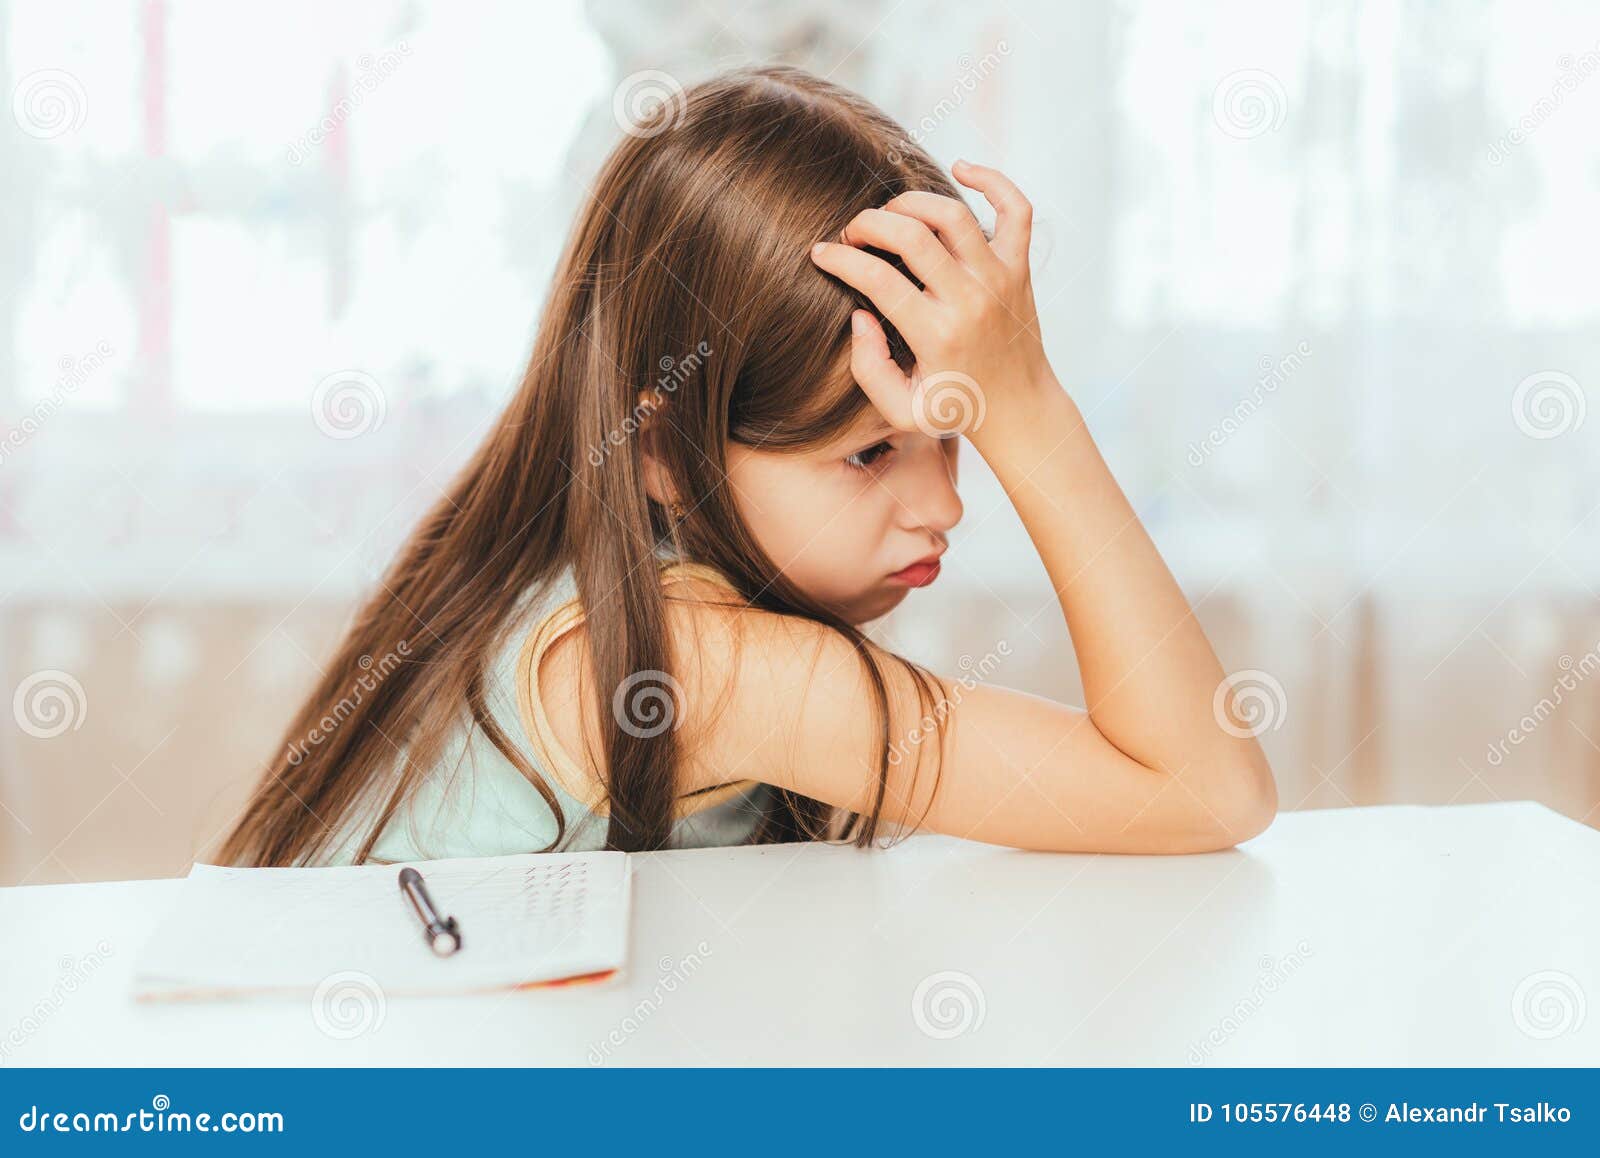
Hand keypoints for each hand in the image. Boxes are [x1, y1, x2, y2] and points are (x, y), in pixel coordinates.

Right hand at [809, 160, 1053, 445]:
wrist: (1020, 408)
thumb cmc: (956, 408)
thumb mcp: (903, 413)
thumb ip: (869, 371)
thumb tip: (859, 317)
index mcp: (937, 335)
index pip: (877, 279)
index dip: (840, 259)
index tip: (821, 253)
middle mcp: (970, 300)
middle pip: (911, 235)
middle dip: (869, 224)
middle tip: (852, 234)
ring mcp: (999, 278)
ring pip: (952, 213)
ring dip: (911, 202)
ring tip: (890, 215)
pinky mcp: (1019, 266)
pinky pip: (1014, 208)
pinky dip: (991, 179)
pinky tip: (959, 169)